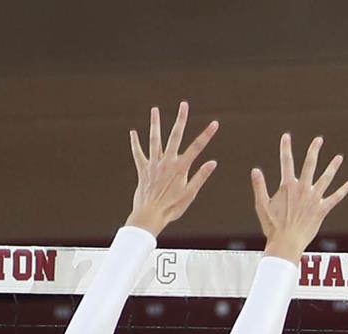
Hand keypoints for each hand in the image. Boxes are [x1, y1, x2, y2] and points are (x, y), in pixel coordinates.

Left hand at [127, 102, 219, 235]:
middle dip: (181, 119)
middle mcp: (167, 162)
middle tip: (184, 104)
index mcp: (181, 168)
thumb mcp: (190, 194)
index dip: (207, 135)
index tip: (215, 123)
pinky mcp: (143, 169)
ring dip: (155, 124)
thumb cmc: (172, 207)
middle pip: (175, 136)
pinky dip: (135, 143)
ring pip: (154, 140)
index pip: (197, 147)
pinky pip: (138, 153)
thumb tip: (212, 163)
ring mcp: (153, 164)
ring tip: (154, 110)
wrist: (150, 215)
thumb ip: (200, 176)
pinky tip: (133, 132)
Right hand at [252, 134, 347, 263]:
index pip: (285, 162)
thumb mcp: (261, 205)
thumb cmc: (273, 226)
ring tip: (339, 157)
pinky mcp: (322, 210)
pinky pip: (335, 198)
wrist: (287, 243)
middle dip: (314, 150)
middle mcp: (303, 189)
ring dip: (332, 167)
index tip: (286, 136)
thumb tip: (255, 170)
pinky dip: (343, 190)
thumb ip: (259, 186)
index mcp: (287, 186)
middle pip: (310, 165)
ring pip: (326, 179)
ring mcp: (314, 199)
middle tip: (319, 140)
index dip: (285, 147)